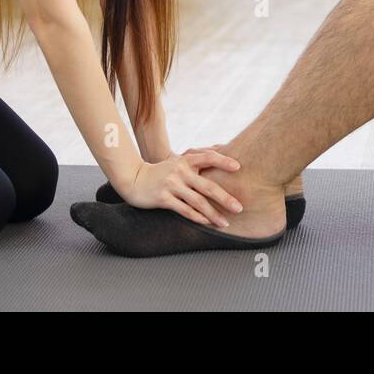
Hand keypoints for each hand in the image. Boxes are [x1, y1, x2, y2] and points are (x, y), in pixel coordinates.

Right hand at [121, 148, 243, 226]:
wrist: (134, 178)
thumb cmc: (162, 172)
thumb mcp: (178, 161)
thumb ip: (197, 159)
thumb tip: (220, 150)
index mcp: (186, 160)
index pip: (208, 157)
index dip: (223, 161)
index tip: (238, 168)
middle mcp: (180, 171)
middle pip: (208, 186)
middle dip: (225, 198)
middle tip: (239, 208)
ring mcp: (172, 185)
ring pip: (198, 202)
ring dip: (213, 214)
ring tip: (225, 223)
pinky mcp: (163, 198)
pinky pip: (184, 210)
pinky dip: (197, 217)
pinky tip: (207, 223)